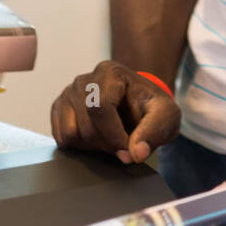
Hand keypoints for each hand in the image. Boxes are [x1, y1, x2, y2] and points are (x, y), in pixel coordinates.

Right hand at [50, 60, 180, 163]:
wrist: (138, 106)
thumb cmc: (151, 108)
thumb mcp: (166, 116)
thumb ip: (154, 132)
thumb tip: (136, 153)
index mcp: (110, 72)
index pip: (101, 108)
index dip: (114, 136)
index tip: (128, 151)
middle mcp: (85, 79)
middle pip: (86, 125)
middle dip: (106, 144)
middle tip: (123, 146)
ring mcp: (69, 93)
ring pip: (70, 133)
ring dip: (92, 146)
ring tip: (109, 139)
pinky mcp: (59, 108)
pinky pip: (60, 137)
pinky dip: (78, 146)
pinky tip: (95, 138)